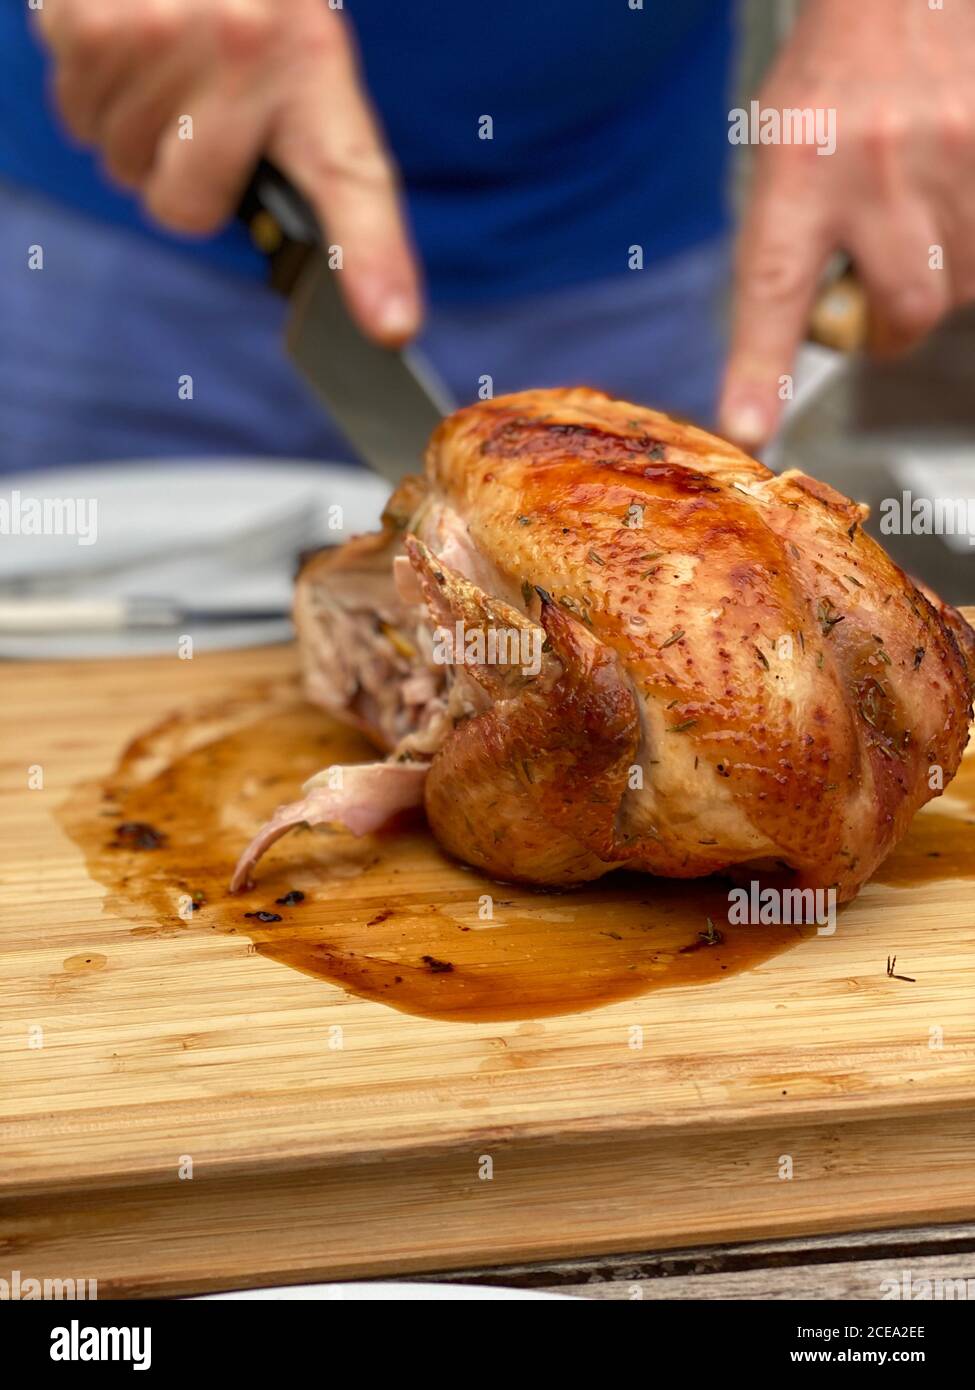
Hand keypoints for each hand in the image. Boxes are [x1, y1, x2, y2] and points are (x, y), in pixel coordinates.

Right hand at [36, 0, 421, 344]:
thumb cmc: (259, 18)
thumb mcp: (313, 84)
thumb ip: (336, 194)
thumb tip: (381, 315)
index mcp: (316, 77)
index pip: (352, 185)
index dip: (372, 264)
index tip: (391, 328)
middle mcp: (246, 49)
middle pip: (181, 207)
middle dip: (178, 173)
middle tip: (201, 107)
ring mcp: (161, 30)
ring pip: (118, 159)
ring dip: (130, 127)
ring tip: (165, 66)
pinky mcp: (91, 18)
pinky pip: (76, 115)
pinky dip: (91, 91)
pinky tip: (125, 43)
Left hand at [719, 0, 974, 450]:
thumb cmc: (834, 83)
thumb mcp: (781, 157)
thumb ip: (790, 248)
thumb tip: (816, 338)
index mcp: (797, 173)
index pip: (771, 288)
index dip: (759, 369)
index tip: (746, 427)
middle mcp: (876, 168)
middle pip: (906, 311)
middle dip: (895, 322)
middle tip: (880, 286)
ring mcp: (955, 154)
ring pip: (965, 285)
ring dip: (946, 274)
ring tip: (920, 214)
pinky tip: (954, 198)